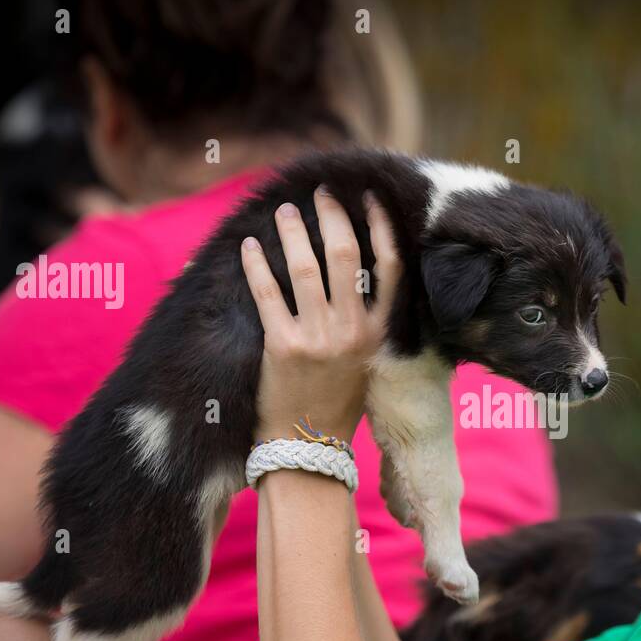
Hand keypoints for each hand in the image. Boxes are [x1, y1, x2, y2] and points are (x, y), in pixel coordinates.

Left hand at [241, 187, 397, 443]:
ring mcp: (318, 338)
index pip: (390, 268)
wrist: (309, 445)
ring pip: (306, 266)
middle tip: (320, 196)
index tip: (369, 200)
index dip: (381, 227)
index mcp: (381, 333)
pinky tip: (250, 247)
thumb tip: (356, 269)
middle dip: (332, 216)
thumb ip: (367, 319)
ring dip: (293, 231)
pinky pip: (268, 292)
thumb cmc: (338, 402)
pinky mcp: (282, 346)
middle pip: (346, 255)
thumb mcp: (368, 360)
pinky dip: (257, 264)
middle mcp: (353, 331)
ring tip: (284, 213)